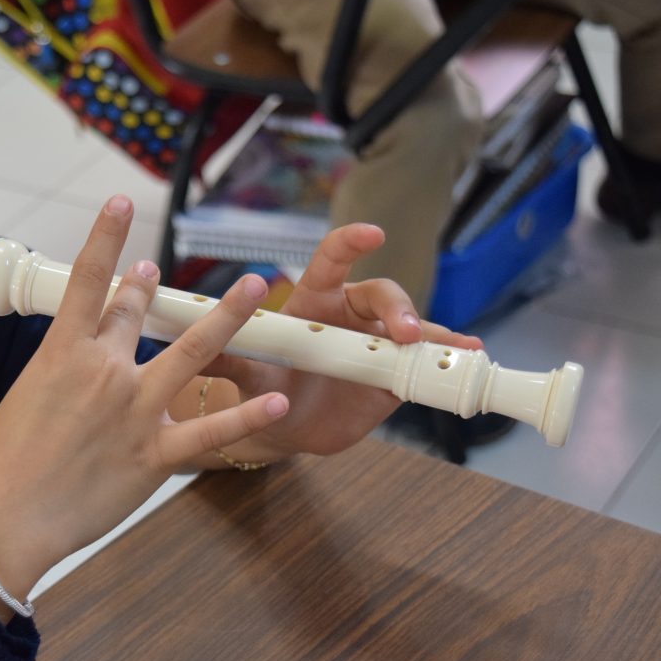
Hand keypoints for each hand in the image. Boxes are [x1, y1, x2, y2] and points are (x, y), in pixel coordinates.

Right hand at [0, 196, 289, 616]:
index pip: (88, 281)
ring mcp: (135, 409)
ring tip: (255, 287)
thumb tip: (79, 365)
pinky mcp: (156, 452)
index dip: (106, 236)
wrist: (4, 520)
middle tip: (158, 267)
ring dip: (228, 316)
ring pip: (193, 351)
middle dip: (148, 285)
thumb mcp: (25, 401)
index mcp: (61, 354)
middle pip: (135, 312)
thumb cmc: (2, 466)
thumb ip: (60, 375)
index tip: (120, 203)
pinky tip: (276, 399)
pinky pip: (211, 431)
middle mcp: (104, 371)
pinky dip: (246, 415)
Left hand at [203, 223, 482, 456]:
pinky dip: (448, 358)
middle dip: (396, 308)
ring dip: (431, 333)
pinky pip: (425, 363)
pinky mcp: (394, 376)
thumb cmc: (261, 386)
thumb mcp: (243, 373)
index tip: (370, 235)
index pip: (332, 261)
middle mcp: (349, 316)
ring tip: (455, 344)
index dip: (350, 243)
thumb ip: (228, 357)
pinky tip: (472, 353)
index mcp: (312, 302)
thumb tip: (188, 341)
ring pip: (410, 328)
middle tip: (403, 332)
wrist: (282, 425)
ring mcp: (376, 344)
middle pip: (381, 296)